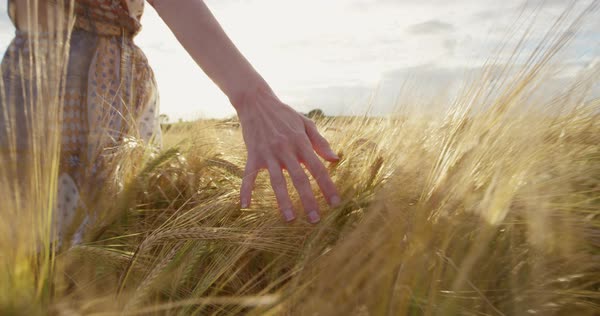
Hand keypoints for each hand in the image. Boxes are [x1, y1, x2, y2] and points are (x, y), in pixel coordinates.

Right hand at [236, 86, 340, 222]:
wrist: (256, 102)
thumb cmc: (284, 114)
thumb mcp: (305, 123)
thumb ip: (320, 142)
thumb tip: (335, 160)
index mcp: (301, 142)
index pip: (318, 168)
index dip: (327, 186)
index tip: (335, 203)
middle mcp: (285, 149)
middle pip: (299, 179)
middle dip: (308, 200)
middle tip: (316, 220)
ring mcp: (268, 153)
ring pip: (277, 181)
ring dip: (283, 201)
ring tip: (290, 219)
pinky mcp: (253, 154)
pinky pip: (248, 176)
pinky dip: (245, 190)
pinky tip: (245, 206)